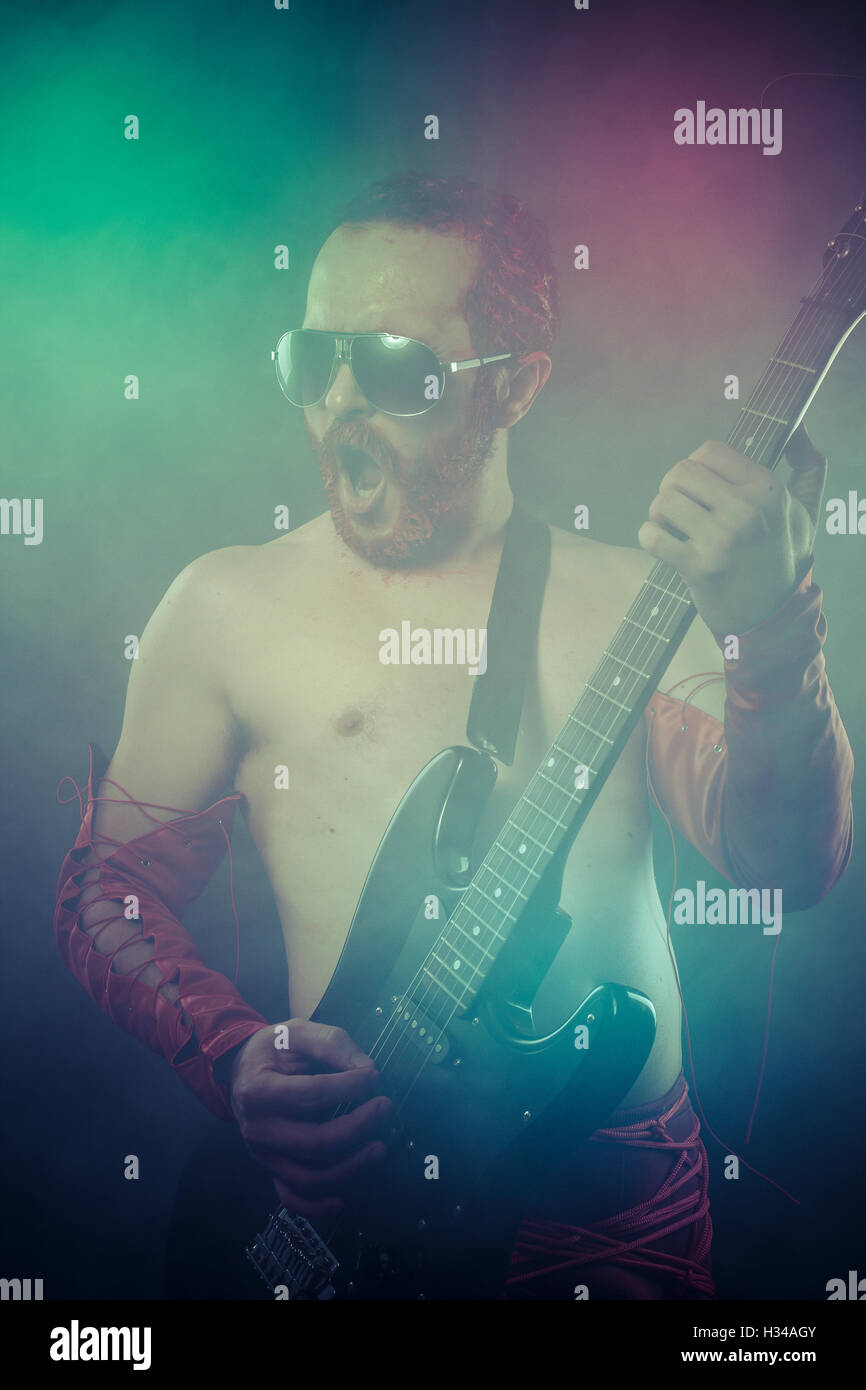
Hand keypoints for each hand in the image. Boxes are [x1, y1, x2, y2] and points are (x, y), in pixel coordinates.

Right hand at [228, 1019, 392, 1218]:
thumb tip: (367, 1068)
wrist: (240, 1071)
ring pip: (308, 1177)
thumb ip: (332, 1044)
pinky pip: (291, 1197)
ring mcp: (263, 1154)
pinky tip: (342, 1202)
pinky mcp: (271, 1169)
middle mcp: (257, 1128)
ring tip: (380, 1147)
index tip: (373, 1076)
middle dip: (357, 1127)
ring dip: (350, 1167)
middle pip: (314, 1142)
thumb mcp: (297, 1032)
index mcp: (259, 1090)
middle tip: (385, 1107)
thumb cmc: (272, 1049)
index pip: (311, 1094)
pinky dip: (316, 1206)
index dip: (349, 1087)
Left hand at [637, 425, 826, 633]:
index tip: (701, 488)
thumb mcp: (804, 510)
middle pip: (679, 472)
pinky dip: (649, 536)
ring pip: (663, 501)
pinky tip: (664, 544)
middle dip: (672, 488)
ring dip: (659, 514)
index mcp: (768, 489)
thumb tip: (801, 429)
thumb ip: (809, 466)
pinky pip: (651, 536)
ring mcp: (723, 540)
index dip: (695, 465)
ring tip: (674, 528)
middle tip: (682, 510)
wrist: (773, 614)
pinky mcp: (700, 569)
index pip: (709, 450)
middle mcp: (747, 511)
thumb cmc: (782, 555)